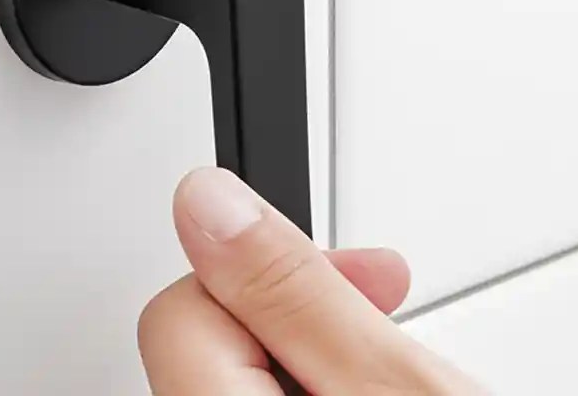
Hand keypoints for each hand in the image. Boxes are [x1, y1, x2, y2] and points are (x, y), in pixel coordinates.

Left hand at [138, 168, 484, 393]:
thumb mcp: (391, 383)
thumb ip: (294, 290)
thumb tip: (208, 200)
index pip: (181, 303)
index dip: (271, 268)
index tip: (355, 270)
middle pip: (212, 340)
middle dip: (301, 306)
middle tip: (384, 301)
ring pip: (245, 373)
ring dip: (316, 347)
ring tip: (396, 361)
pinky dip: (322, 386)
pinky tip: (376, 390)